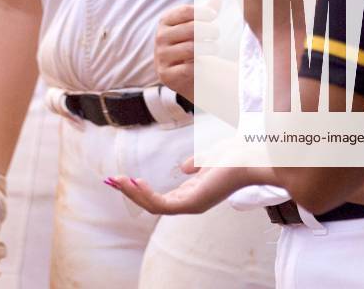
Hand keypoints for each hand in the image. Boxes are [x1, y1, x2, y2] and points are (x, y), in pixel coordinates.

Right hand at [105, 162, 249, 215]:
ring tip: (117, 180)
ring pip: (154, 206)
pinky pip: (162, 204)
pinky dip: (146, 194)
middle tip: (111, 180)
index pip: (161, 199)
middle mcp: (190, 203)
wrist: (252, 157)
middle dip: (131, 192)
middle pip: (153, 204)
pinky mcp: (192, 203)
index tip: (124, 177)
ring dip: (133, 193)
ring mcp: (191, 205)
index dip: (141, 190)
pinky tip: (135, 181)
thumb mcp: (210, 159)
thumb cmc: (236, 157)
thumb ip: (196, 164)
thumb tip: (183, 168)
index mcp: (193, 194)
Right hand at [154, 5, 219, 102]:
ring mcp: (161, 56)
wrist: (181, 72)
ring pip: (191, 49)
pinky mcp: (166, 74)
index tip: (214, 15)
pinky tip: (205, 63)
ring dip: (209, 47)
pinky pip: (188, 68)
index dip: (203, 12)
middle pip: (191, 29)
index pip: (186, 11)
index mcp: (165, 20)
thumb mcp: (196, 25)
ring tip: (215, 47)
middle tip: (216, 33)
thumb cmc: (190, 42)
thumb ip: (207, 11)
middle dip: (209, 30)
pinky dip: (200, 65)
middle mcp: (160, 37)